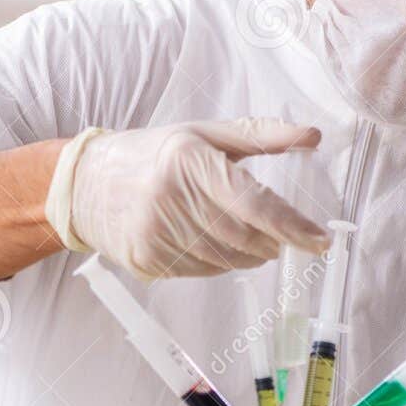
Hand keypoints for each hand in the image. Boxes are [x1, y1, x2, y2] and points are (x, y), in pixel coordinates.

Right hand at [46, 118, 328, 278]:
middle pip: (244, 238)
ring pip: (226, 260)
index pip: (253, 203)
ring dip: (249, 255)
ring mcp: (155, 234)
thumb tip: (312, 135)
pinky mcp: (147, 259)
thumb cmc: (152, 154)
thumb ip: (259, 136)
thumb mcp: (202, 134)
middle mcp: (170, 199)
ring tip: (247, 238)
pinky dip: (219, 262)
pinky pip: (202, 271)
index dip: (292, 225)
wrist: (86, 184)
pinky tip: (210, 243)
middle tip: (282, 236)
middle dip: (272, 242)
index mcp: (189, 161)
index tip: (319, 240)